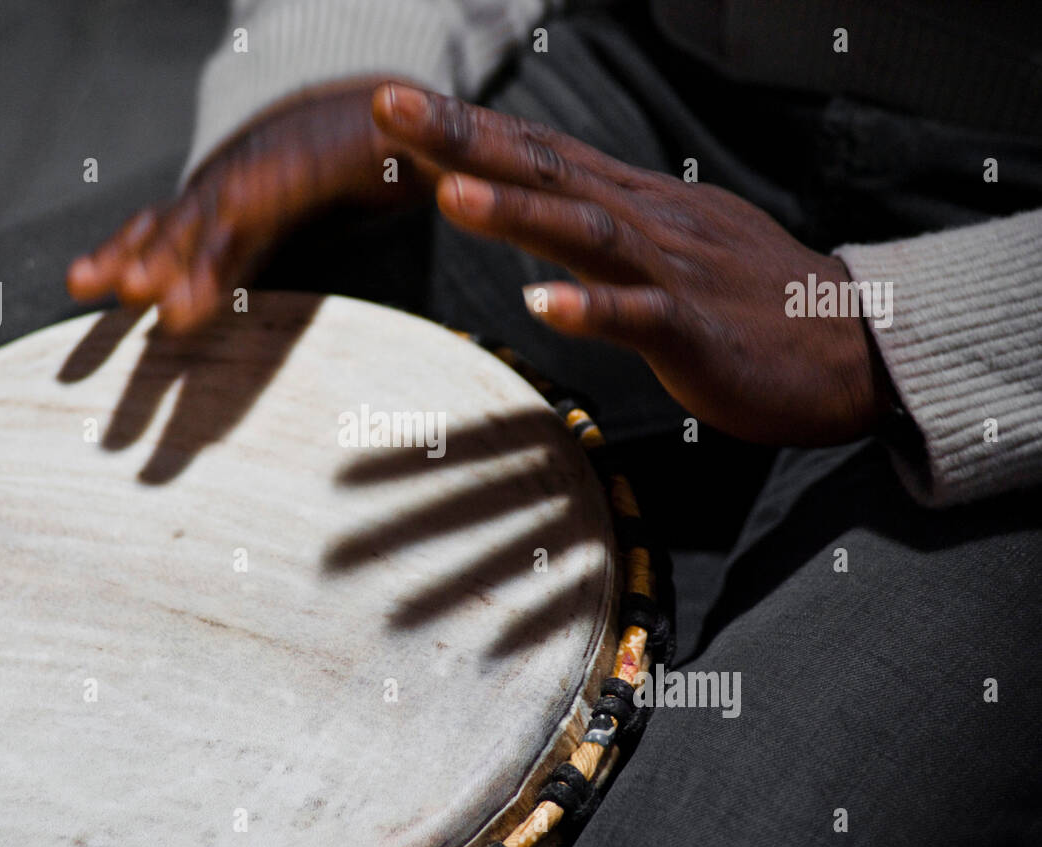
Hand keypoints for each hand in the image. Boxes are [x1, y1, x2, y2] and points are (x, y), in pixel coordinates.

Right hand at [66, 76, 433, 332]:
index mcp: (314, 158)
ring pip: (176, 220)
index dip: (237, 227)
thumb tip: (444, 163)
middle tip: (144, 292)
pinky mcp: (209, 209)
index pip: (272, 192)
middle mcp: (258, 171)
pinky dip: (123, 250)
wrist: (354, 108)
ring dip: (136, 253)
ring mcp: (226, 189)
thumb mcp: (424, 146)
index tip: (202, 270)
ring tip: (93, 286)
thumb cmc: (396, 144)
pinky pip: (160, 226)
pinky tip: (86, 281)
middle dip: (176, 255)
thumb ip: (427, 154)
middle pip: (211, 214)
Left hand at [372, 82, 886, 445]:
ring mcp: (674, 274)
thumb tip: (527, 201)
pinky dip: (590, 310)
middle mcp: (647, 223)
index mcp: (633, 203)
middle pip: (547, 170)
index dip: (466, 127)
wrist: (852, 344)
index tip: (397, 106)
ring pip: (587, 234)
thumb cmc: (747, 298)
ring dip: (517, 212)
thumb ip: (597, 221)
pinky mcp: (699, 331)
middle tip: (392, 109)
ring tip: (449, 196)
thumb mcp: (665, 242)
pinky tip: (540, 304)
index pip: (538, 151)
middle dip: (465, 140)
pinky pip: (639, 318)